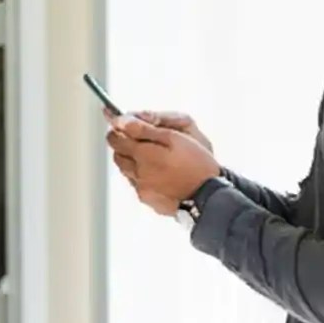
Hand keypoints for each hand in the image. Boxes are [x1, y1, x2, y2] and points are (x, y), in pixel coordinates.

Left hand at [105, 115, 220, 215]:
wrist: (209, 197)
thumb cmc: (196, 164)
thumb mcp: (174, 137)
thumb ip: (143, 128)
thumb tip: (120, 122)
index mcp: (142, 154)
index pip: (114, 138)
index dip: (119, 128)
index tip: (127, 125)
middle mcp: (137, 173)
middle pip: (118, 154)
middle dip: (124, 144)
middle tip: (141, 139)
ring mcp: (142, 189)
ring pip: (126, 170)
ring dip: (133, 161)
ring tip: (154, 157)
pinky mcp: (148, 201)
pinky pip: (137, 184)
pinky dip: (142, 176)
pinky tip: (160, 174)